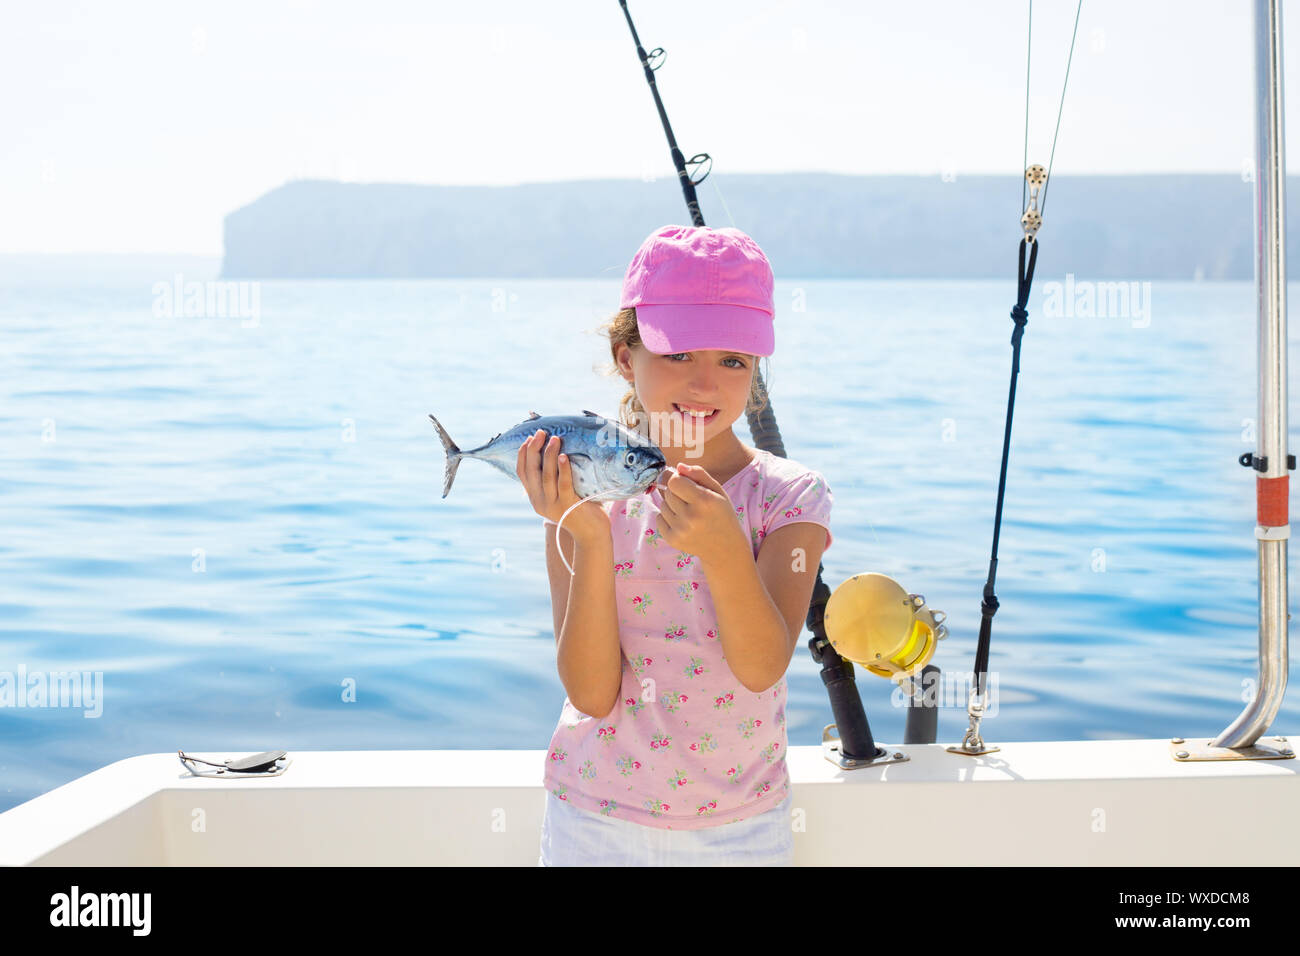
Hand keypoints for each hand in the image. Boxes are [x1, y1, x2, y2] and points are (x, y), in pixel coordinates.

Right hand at [516, 428, 609, 542]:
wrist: (591, 535)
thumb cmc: (580, 510)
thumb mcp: (561, 495)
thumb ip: (554, 480)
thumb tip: (558, 451)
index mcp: (535, 498)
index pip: (522, 473)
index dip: (523, 454)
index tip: (529, 438)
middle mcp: (540, 502)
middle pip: (531, 471)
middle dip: (534, 449)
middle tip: (541, 433)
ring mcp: (553, 505)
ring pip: (546, 475)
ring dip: (549, 455)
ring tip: (555, 439)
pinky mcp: (568, 506)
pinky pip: (563, 484)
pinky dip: (563, 469)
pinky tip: (564, 456)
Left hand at [653, 463, 747, 564]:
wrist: (725, 548)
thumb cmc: (722, 515)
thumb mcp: (718, 491)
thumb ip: (699, 474)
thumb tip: (678, 466)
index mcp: (704, 501)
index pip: (674, 481)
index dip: (679, 480)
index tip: (687, 484)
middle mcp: (691, 516)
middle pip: (668, 492)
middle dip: (677, 492)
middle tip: (690, 500)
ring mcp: (680, 530)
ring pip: (662, 505)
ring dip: (672, 505)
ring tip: (688, 512)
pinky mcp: (672, 539)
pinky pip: (659, 518)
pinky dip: (667, 518)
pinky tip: (682, 522)